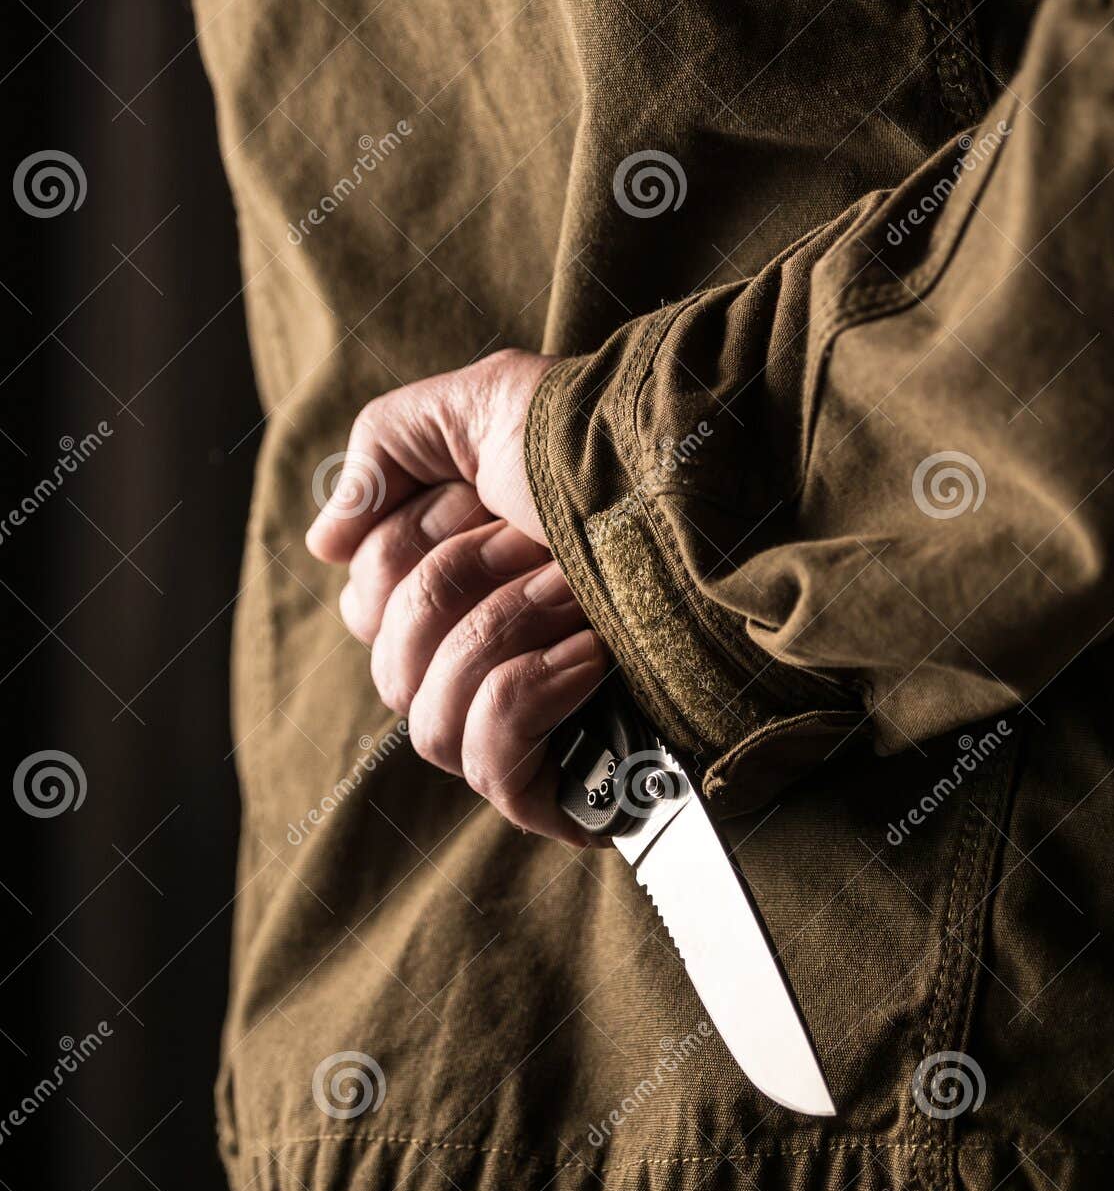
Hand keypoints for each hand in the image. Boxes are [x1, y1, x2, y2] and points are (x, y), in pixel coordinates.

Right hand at [306, 350, 606, 845]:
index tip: (498, 507)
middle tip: (548, 545)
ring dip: (500, 636)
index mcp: (456, 589)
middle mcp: (481, 661)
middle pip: (390, 665)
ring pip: (426, 723)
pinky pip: (490, 769)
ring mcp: (525, 728)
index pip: (367, 606)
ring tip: (578, 592)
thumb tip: (323, 542)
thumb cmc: (606, 445)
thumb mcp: (483, 408)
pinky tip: (590, 658)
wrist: (713, 491)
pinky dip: (526, 699)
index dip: (416, 548)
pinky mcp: (568, 782)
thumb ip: (384, 452)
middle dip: (466, 584)